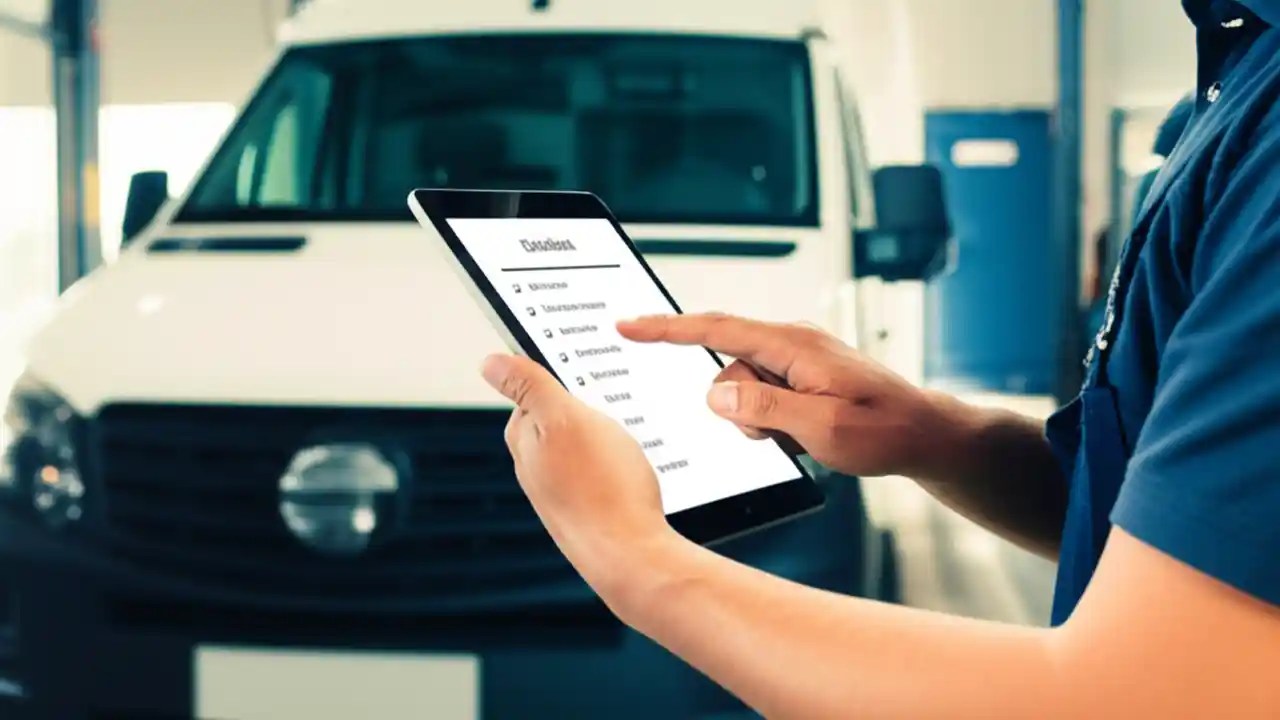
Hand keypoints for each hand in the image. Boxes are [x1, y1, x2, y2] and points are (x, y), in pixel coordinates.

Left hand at [481, 354, 680, 604]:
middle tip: (613, 412)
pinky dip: (615, 465)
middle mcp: (535, 468)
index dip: (562, 379)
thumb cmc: (604, 487)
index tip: (586, 380)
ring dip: (604, 438)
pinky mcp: (584, 508)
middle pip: (558, 418)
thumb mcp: (565, 419)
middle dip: (585, 409)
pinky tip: (630, 473)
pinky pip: (598, 472)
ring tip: (625, 447)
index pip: (532, 390)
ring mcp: (559, 491)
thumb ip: (529, 386)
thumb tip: (489, 362)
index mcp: (524, 440)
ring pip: (581, 445)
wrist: (632, 556)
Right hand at [617, 313, 941, 478]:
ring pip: (743, 391)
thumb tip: (717, 393)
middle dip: (740, 411)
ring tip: (803, 437)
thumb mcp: (822, 428)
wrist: (924, 435)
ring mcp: (797, 360)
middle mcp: (791, 344)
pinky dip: (775, 422)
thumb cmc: (884, 431)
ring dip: (761, 422)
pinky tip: (806, 434)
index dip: (666, 329)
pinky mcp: (802, 377)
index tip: (627, 324)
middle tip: (781, 437)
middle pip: (728, 372)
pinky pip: (764, 399)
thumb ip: (764, 409)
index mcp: (792, 345)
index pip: (716, 329)